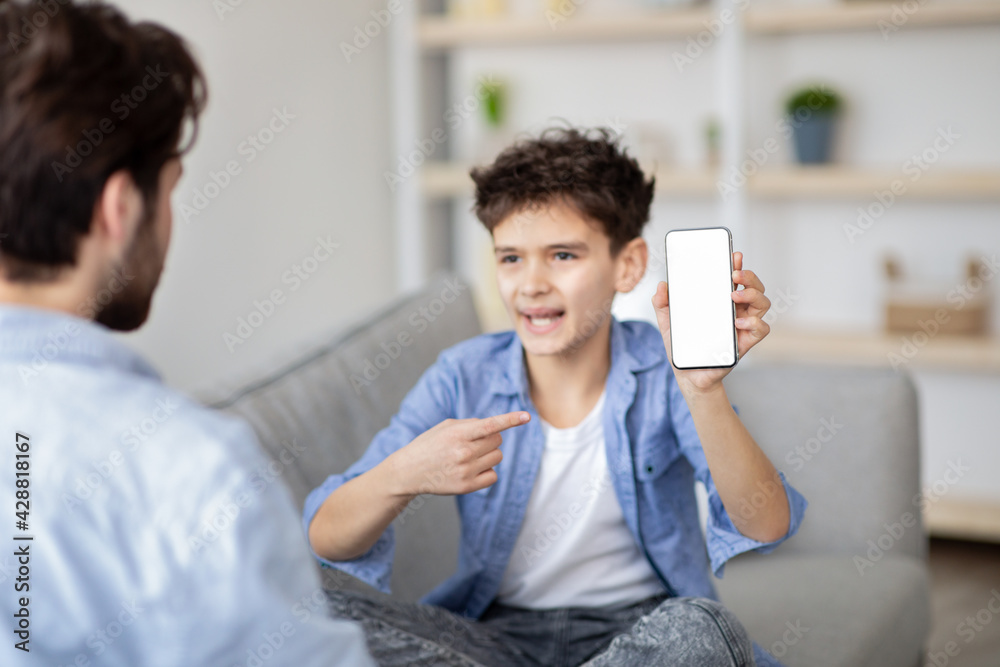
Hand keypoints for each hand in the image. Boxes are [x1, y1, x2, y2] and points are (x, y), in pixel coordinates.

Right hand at [385, 412, 529, 496]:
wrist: (408, 471)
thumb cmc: (429, 444)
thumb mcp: (445, 427)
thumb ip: (471, 424)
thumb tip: (494, 428)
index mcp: (457, 434)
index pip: (490, 425)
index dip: (510, 420)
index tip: (527, 416)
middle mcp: (463, 452)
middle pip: (497, 441)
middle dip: (489, 439)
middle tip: (472, 443)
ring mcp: (465, 471)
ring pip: (497, 457)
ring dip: (489, 454)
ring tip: (469, 456)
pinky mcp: (466, 487)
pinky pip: (493, 476)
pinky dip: (487, 471)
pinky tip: (472, 469)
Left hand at [652, 251, 770, 393]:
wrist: (686, 376)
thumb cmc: (683, 347)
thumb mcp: (667, 323)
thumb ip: (662, 304)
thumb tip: (662, 286)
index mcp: (721, 303)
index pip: (736, 280)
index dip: (739, 265)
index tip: (734, 255)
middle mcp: (736, 311)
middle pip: (755, 287)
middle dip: (749, 276)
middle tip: (734, 275)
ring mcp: (743, 327)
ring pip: (762, 304)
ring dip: (752, 295)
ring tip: (734, 295)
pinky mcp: (744, 344)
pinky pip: (761, 329)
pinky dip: (754, 322)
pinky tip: (738, 321)